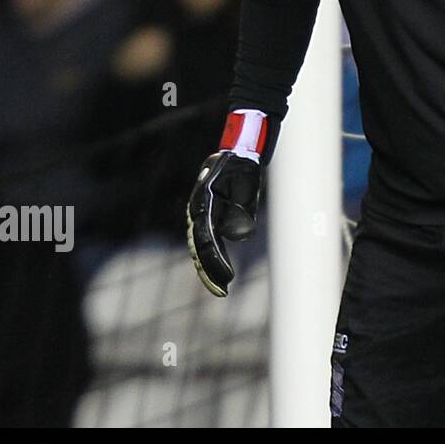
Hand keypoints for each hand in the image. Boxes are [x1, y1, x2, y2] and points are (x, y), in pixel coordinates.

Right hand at [187, 109, 269, 296]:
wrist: (239, 153)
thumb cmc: (244, 168)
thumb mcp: (247, 186)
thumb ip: (243, 210)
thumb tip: (240, 235)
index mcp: (205, 204)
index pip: (207, 240)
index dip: (216, 262)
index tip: (228, 278)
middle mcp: (196, 210)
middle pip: (199, 247)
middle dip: (209, 271)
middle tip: (222, 291)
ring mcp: (198, 213)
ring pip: (199, 246)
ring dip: (208, 267)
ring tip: (220, 286)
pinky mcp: (206, 215)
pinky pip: (205, 240)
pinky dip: (210, 256)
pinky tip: (219, 271)